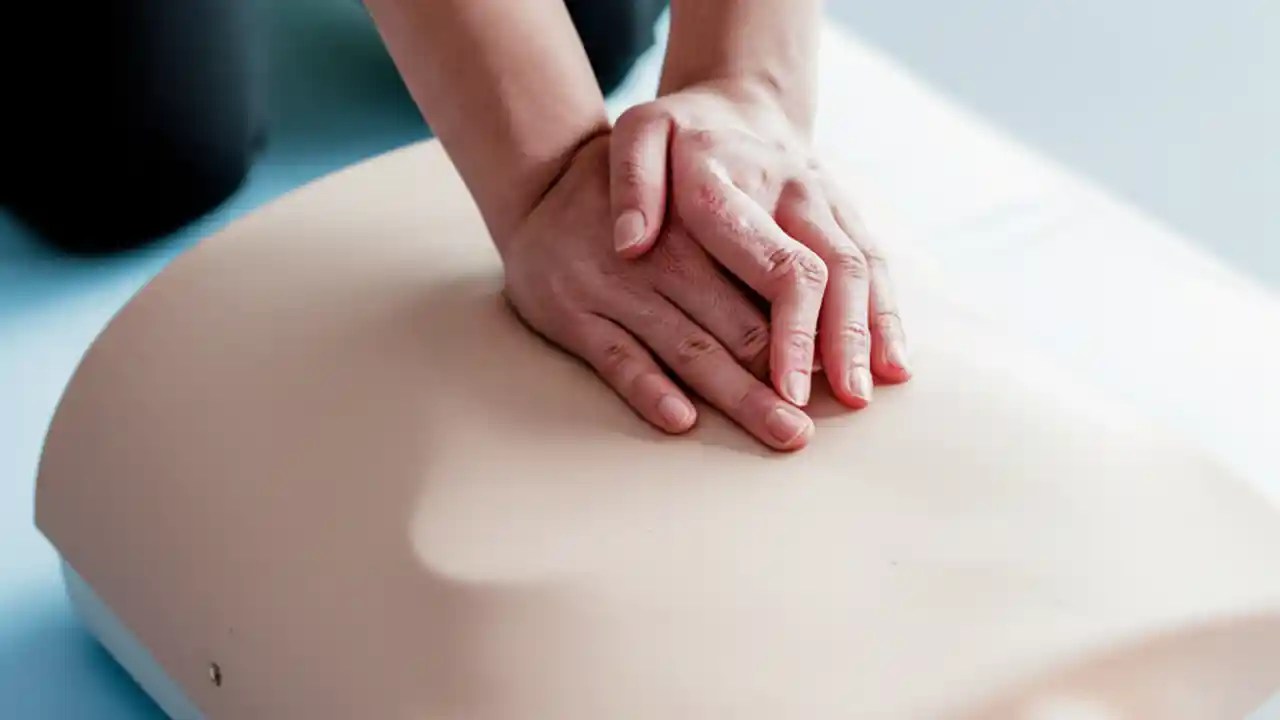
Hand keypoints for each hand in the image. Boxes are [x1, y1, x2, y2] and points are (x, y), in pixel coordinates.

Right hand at [501, 133, 815, 449]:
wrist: (541, 183)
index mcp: (706, 227)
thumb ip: (746, 244)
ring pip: (690, 350)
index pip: (774, 284)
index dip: (810, 331)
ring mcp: (618, 290)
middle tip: (825, 421)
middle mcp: (666, 260)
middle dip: (785, 379)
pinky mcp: (575, 316)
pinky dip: (648, 390)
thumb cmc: (640, 203)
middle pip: (741, 328)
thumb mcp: (693, 197)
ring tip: (782, 432)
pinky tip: (680, 419)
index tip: (842, 373)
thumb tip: (817, 304)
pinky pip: (617, 359)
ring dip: (739, 395)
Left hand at [609, 79, 910, 409]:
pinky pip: (876, 261)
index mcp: (739, 180)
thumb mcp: (637, 135)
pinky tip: (892, 363)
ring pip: (864, 268)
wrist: (735, 98)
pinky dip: (886, 314)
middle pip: (835, 270)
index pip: (780, 264)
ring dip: (871, 333)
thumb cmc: (674, 131)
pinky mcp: (845, 210)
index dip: (791, 330)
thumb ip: (631, 184)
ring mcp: (826, 198)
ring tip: (870, 393)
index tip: (785, 387)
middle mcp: (792, 188)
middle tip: (843, 403)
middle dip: (841, 341)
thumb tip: (628, 244)